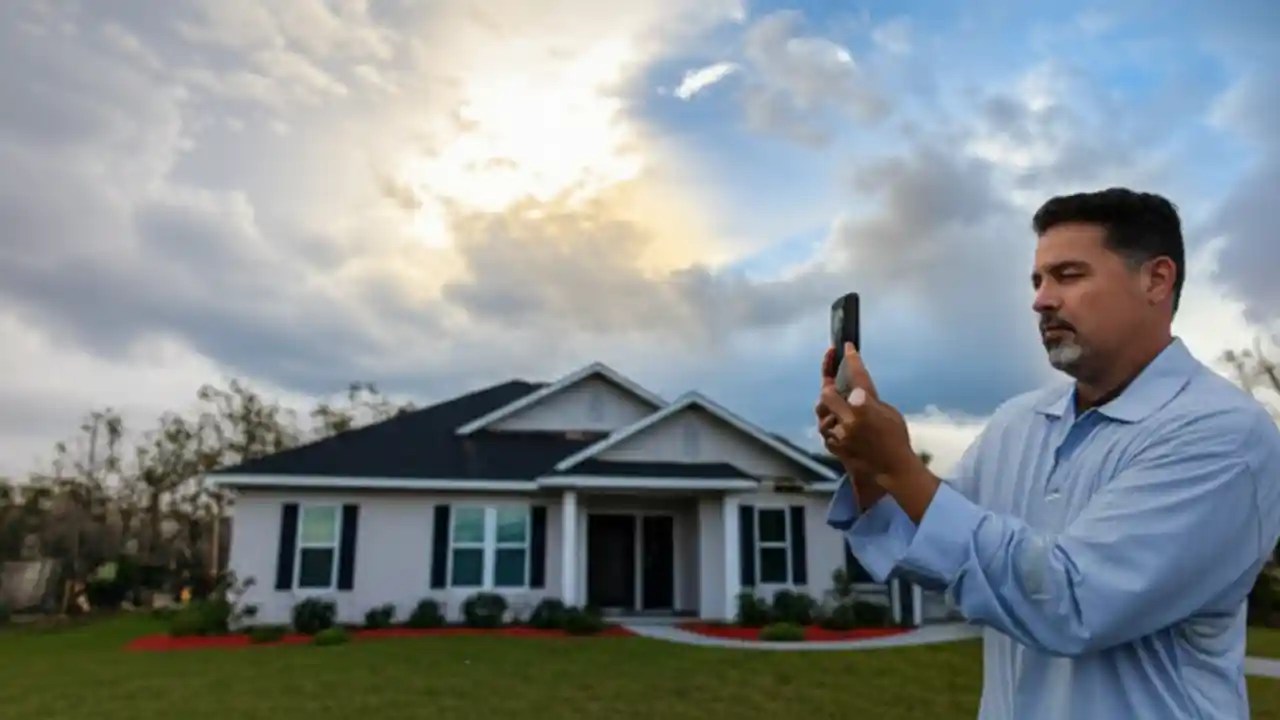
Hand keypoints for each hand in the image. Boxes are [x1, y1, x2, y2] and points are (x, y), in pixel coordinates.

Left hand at [816, 346, 884, 509]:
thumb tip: (855, 388)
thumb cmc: (895, 439)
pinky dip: (830, 422)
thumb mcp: (889, 413)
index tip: (847, 348)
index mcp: (866, 408)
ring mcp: (838, 434)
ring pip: (821, 411)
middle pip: (826, 393)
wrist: (891, 471)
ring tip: (840, 406)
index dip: (851, 359)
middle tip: (834, 380)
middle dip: (829, 386)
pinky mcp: (832, 445)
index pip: (856, 377)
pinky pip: (824, 427)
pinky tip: (840, 422)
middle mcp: (849, 420)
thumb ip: (870, 398)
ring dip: (829, 407)